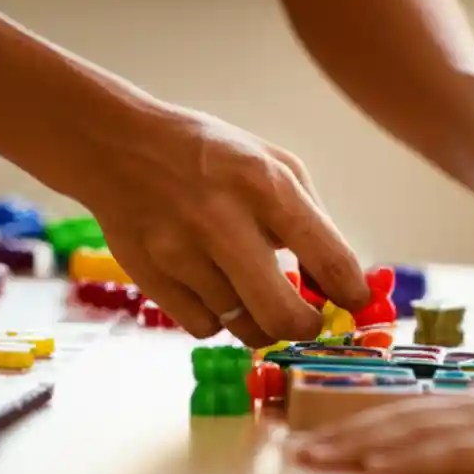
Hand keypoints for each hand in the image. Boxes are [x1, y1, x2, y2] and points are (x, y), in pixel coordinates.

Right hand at [71, 103, 369, 344]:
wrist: (118, 145)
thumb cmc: (212, 155)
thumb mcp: (273, 162)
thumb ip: (310, 218)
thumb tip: (337, 282)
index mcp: (265, 184)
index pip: (328, 256)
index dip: (351, 293)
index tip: (355, 303)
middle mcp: (223, 220)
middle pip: (281, 314)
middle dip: (305, 328)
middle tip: (308, 322)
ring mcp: (181, 252)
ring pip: (242, 325)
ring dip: (259, 318)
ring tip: (252, 289)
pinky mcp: (150, 276)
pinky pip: (204, 327)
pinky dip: (219, 318)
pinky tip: (214, 286)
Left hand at [290, 392, 473, 473]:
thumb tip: (464, 435)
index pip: (410, 408)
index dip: (359, 420)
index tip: (319, 432)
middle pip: (397, 417)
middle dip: (340, 432)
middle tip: (292, 448)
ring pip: (412, 432)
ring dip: (358, 444)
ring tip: (315, 457)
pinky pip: (450, 453)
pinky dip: (408, 457)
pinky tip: (377, 464)